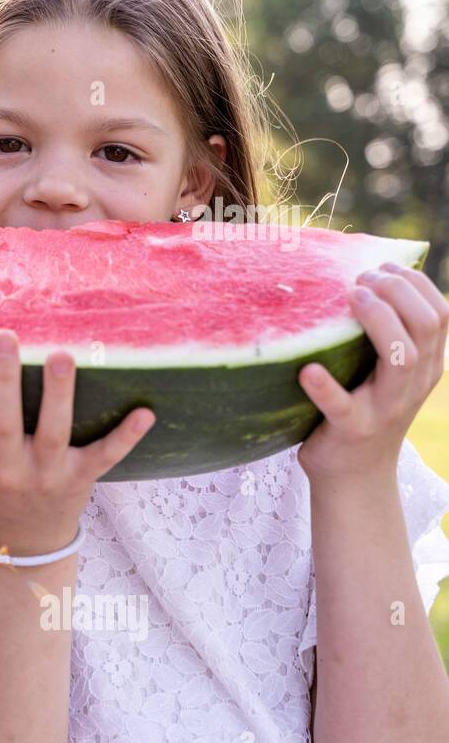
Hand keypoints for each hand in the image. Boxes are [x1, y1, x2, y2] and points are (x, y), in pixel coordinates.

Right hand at [0, 329, 154, 553]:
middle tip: (5, 337)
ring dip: (58, 396)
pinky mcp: (82, 480)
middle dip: (4, 381)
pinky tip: (145, 411)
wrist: (25, 544)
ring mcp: (47, 477)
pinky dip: (126, 437)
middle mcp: (6, 474)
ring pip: (52, 435)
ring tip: (62, 354)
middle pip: (3, 426)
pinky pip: (105, 458)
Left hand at [298, 262, 447, 480]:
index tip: (382, 266)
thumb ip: (387, 335)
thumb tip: (364, 280)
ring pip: (400, 357)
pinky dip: (325, 386)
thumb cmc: (362, 408)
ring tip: (351, 298)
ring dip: (378, 321)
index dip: (415, 282)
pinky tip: (308, 369)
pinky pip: (342, 406)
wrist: (354, 476)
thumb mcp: (386, 372)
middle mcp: (414, 384)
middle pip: (426, 325)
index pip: (439, 313)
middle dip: (397, 291)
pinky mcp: (352, 429)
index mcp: (426, 365)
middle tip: (360, 280)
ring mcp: (386, 407)